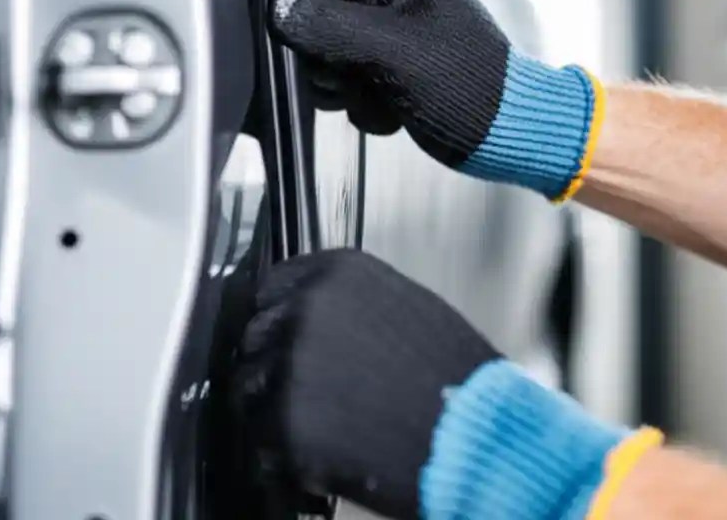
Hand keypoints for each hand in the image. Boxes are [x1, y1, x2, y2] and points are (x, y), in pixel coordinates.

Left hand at [231, 249, 498, 518]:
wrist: (476, 437)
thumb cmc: (457, 380)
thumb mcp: (405, 309)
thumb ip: (347, 305)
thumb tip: (307, 316)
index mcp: (338, 273)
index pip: (271, 286)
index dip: (278, 320)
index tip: (284, 340)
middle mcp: (307, 308)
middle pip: (254, 336)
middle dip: (273, 366)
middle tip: (312, 395)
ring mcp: (292, 363)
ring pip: (249, 387)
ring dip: (274, 410)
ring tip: (327, 426)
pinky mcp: (284, 419)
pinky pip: (261, 438)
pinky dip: (284, 453)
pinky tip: (328, 452)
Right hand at [272, 0, 600, 199]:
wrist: (511, 136)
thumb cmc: (468, 85)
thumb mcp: (394, 51)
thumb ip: (334, 25)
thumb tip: (279, 5)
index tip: (284, 21)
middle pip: (311, 2)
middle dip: (315, 45)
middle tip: (340, 71)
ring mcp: (385, 34)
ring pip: (322, 46)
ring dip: (335, 79)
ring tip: (371, 93)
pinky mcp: (385, 71)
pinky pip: (343, 79)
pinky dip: (355, 101)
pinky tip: (386, 110)